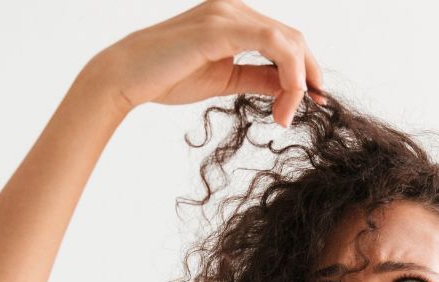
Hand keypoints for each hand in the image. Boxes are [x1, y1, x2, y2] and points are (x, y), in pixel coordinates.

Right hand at [89, 0, 326, 127]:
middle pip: (292, 38)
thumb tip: (289, 86)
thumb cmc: (165, 78)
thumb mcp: (225, 79)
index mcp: (232, 17)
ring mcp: (227, 12)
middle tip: (306, 110)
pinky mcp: (221, 27)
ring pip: (288, 40)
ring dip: (299, 80)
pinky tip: (287, 99)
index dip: (306, 69)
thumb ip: (258, 77)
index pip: (284, 39)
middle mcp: (232, 7)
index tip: (313, 100)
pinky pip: (274, 44)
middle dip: (307, 77)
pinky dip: (289, 73)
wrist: (125, 78)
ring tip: (287, 113)